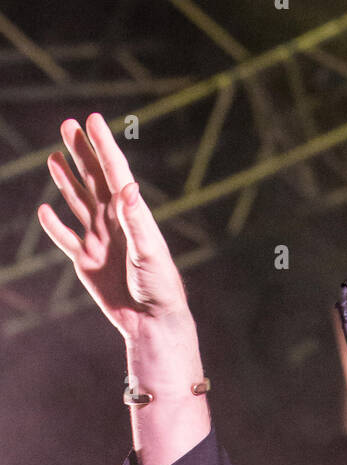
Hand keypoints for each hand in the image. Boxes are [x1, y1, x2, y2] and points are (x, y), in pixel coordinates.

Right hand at [37, 112, 189, 339]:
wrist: (151, 320)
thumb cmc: (159, 285)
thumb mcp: (149, 250)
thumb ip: (135, 220)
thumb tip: (127, 186)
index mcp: (132, 214)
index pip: (115, 172)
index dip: (103, 145)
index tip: (92, 119)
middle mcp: (114, 222)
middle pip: (94, 180)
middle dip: (81, 153)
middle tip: (68, 125)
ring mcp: (99, 240)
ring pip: (78, 202)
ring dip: (66, 180)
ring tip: (55, 157)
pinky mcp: (86, 261)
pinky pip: (66, 238)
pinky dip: (54, 226)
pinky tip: (44, 210)